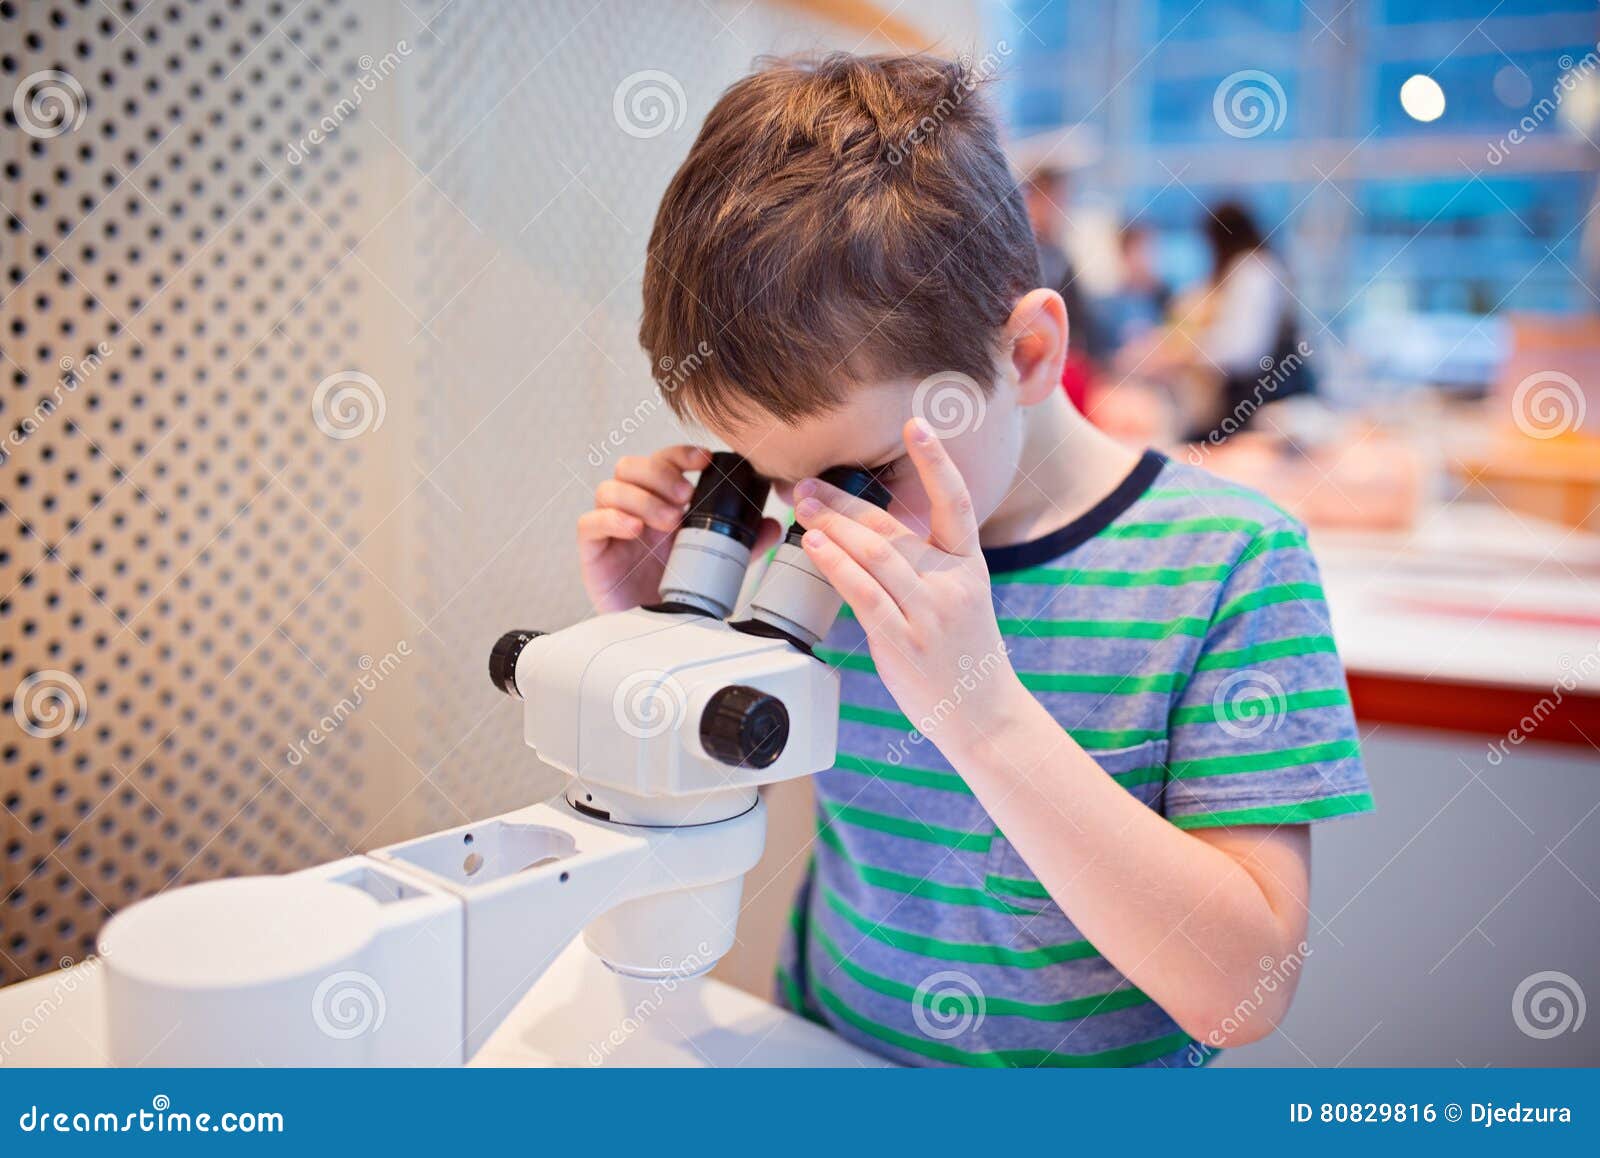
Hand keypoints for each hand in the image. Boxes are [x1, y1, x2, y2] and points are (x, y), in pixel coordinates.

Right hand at [578, 446, 779, 613]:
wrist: (656, 634)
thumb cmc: (679, 592)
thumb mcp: (716, 563)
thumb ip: (743, 544)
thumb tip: (772, 525)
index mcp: (660, 503)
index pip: (662, 461)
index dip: (679, 454)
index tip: (704, 461)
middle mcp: (633, 510)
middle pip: (631, 466)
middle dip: (660, 474)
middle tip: (685, 497)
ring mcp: (611, 528)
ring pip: (609, 488)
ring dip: (642, 498)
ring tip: (669, 521)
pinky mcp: (593, 552)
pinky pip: (589, 523)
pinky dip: (612, 519)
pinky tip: (635, 529)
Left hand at [794, 418, 1020, 752]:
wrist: (984, 714)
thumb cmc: (964, 654)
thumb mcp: (960, 599)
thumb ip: (925, 565)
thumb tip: (866, 533)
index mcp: (969, 565)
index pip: (956, 502)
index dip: (937, 461)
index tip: (915, 423)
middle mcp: (952, 583)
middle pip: (892, 528)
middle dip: (844, 502)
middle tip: (806, 485)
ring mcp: (930, 613)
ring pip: (875, 555)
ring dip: (832, 527)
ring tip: (802, 509)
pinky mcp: (905, 642)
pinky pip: (865, 595)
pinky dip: (837, 567)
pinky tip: (815, 548)